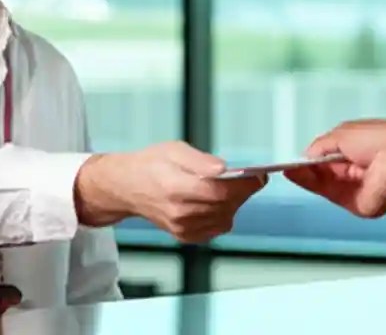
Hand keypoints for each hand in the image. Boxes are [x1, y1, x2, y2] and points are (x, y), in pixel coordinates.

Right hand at [74, 141, 264, 242]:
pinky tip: (218, 202)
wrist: (127, 187)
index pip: (220, 191)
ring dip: (234, 203)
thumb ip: (201, 161)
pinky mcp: (184, 235)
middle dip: (243, 191)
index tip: (258, 175)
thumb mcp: (175, 150)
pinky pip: (215, 228)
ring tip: (231, 188)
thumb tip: (224, 169)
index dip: (244, 184)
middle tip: (251, 179)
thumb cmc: (150, 165)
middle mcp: (179, 212)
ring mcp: (181, 227)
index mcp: (176, 187)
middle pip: (225, 205)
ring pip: (224, 218)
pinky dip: (223, 215)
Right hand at [285, 119, 385, 217]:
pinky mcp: (358, 204)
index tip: (299, 158)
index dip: (317, 157)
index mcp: (365, 149)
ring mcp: (360, 189)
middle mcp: (363, 170)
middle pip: (330, 172)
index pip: (337, 156)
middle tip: (289, 167)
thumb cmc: (377, 138)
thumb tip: (306, 154)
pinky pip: (330, 194)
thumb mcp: (344, 134)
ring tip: (289, 169)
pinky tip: (296, 174)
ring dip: (307, 177)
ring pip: (327, 184)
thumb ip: (322, 145)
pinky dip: (312, 185)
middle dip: (309, 168)